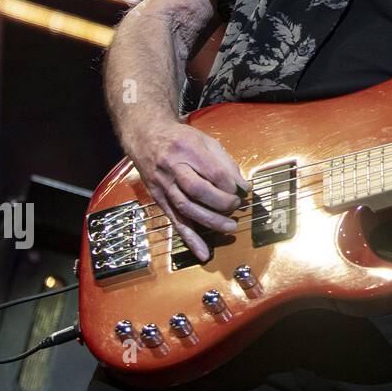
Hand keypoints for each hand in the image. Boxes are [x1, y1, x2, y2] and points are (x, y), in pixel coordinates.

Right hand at [128, 119, 248, 261]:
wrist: (147, 137)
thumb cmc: (181, 139)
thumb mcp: (206, 141)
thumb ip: (225, 163)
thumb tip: (244, 187)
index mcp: (187, 149)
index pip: (212, 172)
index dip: (230, 185)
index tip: (242, 190)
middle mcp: (172, 168)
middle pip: (197, 190)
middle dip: (221, 202)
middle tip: (236, 206)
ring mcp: (163, 186)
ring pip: (186, 208)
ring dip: (210, 221)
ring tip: (230, 227)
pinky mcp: (159, 200)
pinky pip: (175, 221)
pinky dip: (190, 239)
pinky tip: (202, 252)